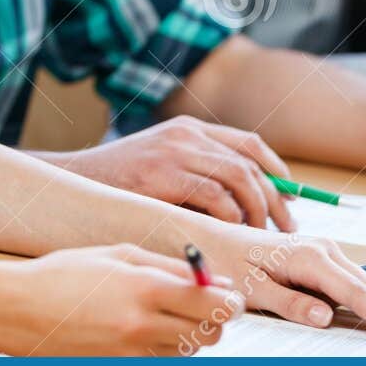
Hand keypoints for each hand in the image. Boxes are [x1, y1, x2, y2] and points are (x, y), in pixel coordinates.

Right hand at [0, 244, 243, 355]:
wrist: (17, 311)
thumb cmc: (63, 274)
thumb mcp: (116, 254)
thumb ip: (170, 266)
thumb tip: (214, 278)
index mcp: (144, 289)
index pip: (213, 305)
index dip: (230, 301)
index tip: (229, 296)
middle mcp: (142, 326)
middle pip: (209, 335)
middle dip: (215, 320)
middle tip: (201, 304)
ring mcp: (131, 354)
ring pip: (188, 352)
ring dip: (189, 334)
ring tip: (162, 313)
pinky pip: (162, 363)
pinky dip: (165, 348)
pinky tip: (142, 329)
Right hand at [50, 116, 295, 230]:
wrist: (75, 180)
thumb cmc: (119, 184)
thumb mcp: (163, 168)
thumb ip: (199, 175)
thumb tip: (251, 207)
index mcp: (188, 129)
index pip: (248, 143)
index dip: (276, 171)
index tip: (290, 199)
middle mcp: (186, 134)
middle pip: (249, 164)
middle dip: (274, 199)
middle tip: (283, 228)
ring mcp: (174, 151)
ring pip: (238, 178)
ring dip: (255, 211)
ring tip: (257, 236)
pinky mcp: (163, 174)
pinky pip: (215, 197)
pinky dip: (230, 217)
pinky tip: (229, 234)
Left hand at [200, 229, 365, 344]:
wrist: (210, 238)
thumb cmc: (227, 264)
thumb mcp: (250, 288)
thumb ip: (288, 303)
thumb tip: (326, 317)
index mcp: (308, 257)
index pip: (356, 293)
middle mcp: (322, 249)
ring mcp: (324, 250)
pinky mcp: (321, 257)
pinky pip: (358, 280)